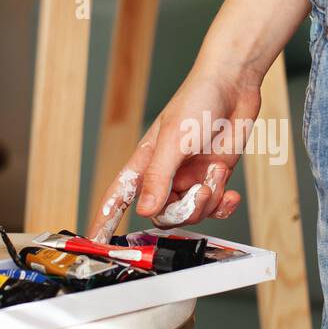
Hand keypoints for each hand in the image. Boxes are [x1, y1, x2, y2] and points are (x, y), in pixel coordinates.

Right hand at [86, 64, 261, 241]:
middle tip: (200, 190)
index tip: (93, 242)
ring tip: (216, 173)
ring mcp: (190, 178)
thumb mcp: (173, 140)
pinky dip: (223, 205)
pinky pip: (214, 208)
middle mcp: (165, 174)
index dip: (104, 221)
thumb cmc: (196, 101)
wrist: (234, 86)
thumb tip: (145, 210)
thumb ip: (159, 177)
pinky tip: (230, 193)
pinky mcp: (213, 177)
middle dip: (184, 210)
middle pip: (163, 215)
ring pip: (191, 214)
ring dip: (208, 200)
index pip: (117, 197)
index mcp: (145, 163)